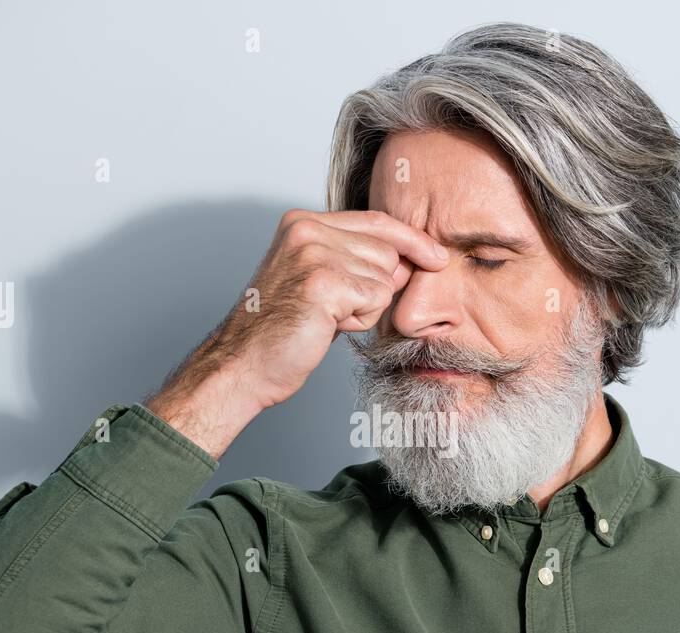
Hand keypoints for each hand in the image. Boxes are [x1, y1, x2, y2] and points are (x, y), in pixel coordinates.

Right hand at [144, 209, 449, 455]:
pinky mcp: (323, 282)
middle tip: (332, 310)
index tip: (436, 255)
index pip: (375, 221)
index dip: (410, 240)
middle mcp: (306, 229)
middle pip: (387, 251)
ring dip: (365, 308)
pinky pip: (377, 299)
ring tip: (325, 318)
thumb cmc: (281, 331)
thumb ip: (357, 262)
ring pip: (385, 277)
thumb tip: (411, 258)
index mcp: (302, 222)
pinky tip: (326, 326)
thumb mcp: (320, 282)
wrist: (243, 364)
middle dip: (374, 288)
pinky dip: (359, 321)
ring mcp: (313, 253)